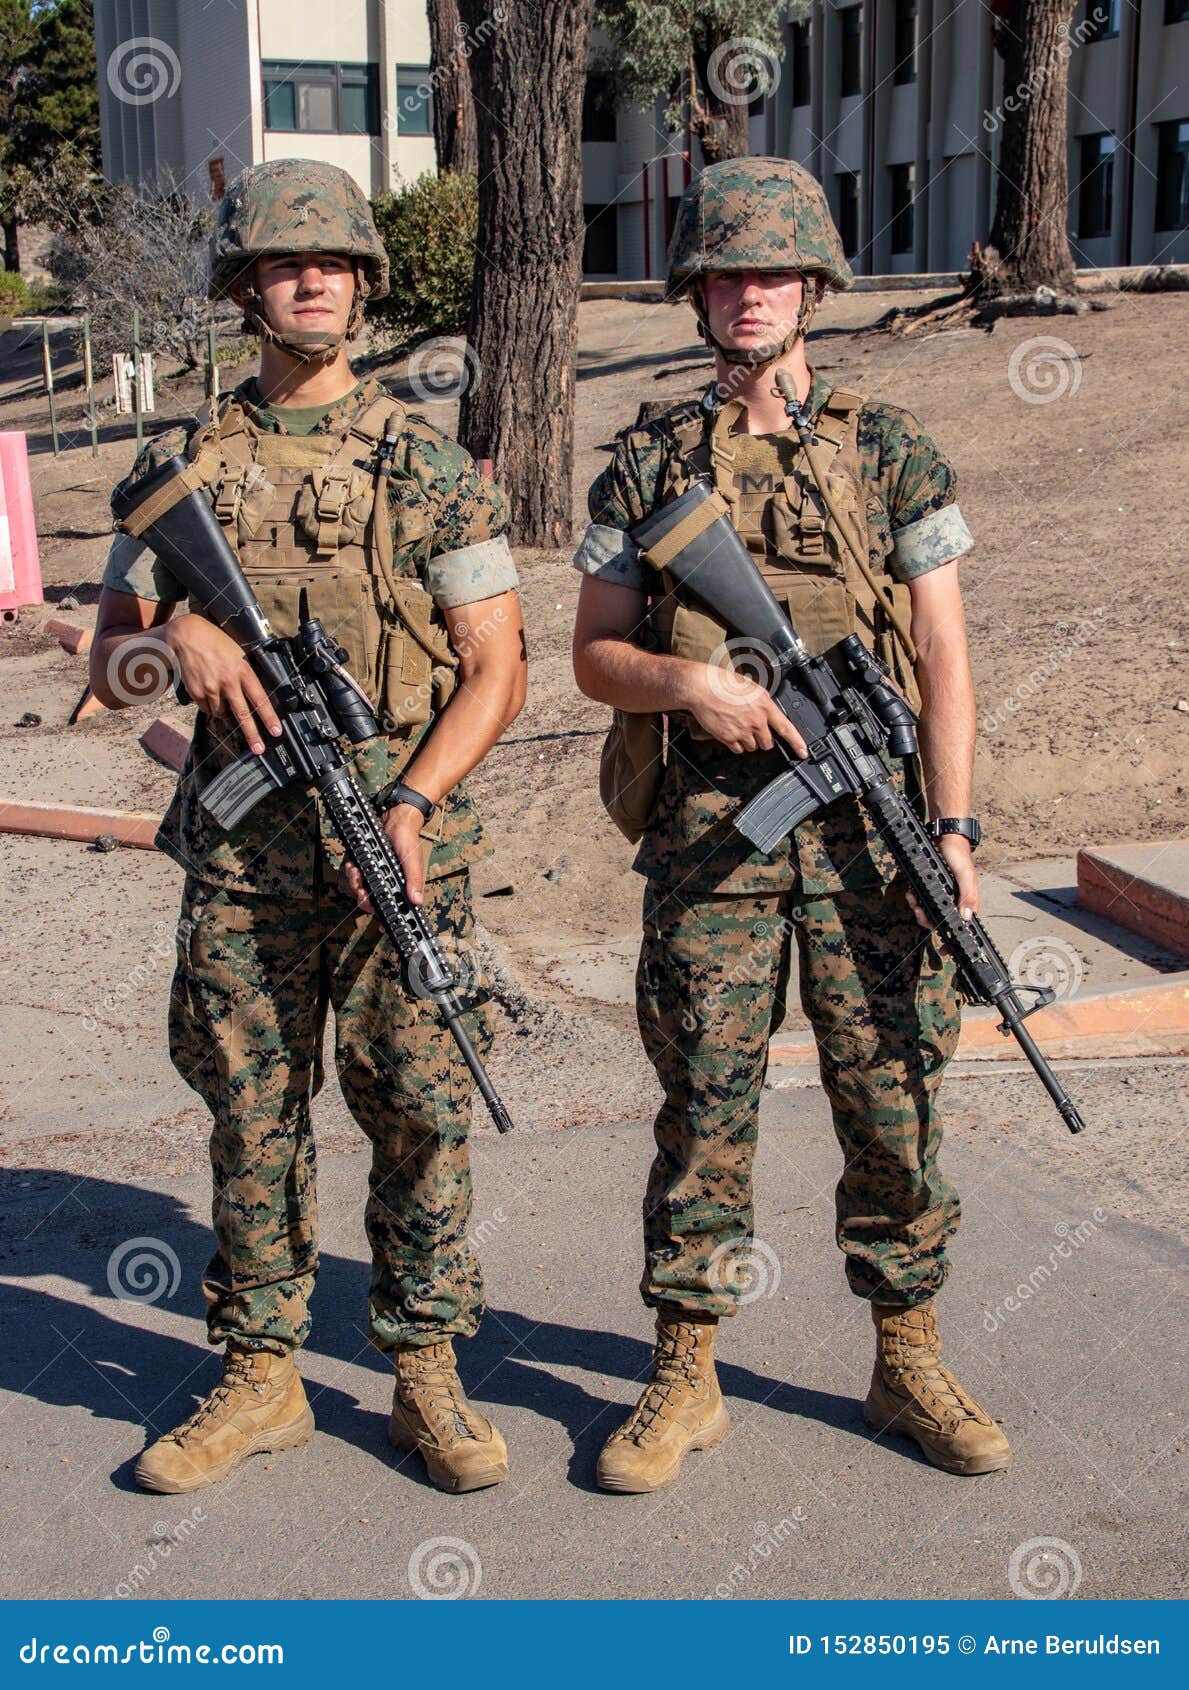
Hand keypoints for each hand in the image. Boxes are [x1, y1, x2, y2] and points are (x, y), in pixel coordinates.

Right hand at [162, 614, 281, 754]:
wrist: (188, 636)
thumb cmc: (216, 644)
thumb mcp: (239, 654)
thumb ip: (248, 674)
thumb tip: (258, 696)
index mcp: (243, 670)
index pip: (260, 699)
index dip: (269, 717)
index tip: (276, 731)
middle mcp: (228, 681)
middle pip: (243, 714)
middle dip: (252, 734)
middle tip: (258, 749)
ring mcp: (211, 688)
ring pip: (222, 713)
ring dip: (225, 711)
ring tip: (222, 694)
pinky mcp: (196, 692)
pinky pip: (207, 708)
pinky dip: (210, 705)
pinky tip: (209, 690)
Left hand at [345, 802, 425, 913]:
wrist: (397, 817)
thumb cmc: (408, 840)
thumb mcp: (413, 861)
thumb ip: (414, 880)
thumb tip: (417, 901)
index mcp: (399, 884)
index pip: (392, 905)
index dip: (386, 918)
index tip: (382, 927)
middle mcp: (386, 880)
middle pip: (371, 899)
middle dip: (364, 899)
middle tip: (362, 893)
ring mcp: (374, 871)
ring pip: (360, 886)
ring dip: (355, 882)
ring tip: (356, 872)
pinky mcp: (364, 861)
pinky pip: (353, 871)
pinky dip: (351, 869)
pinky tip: (352, 864)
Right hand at [684, 663, 808, 757]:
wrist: (702, 687)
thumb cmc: (724, 683)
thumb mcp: (752, 688)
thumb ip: (763, 703)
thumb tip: (768, 714)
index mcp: (765, 706)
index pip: (786, 728)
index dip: (797, 743)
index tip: (803, 752)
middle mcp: (756, 721)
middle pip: (768, 743)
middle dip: (763, 739)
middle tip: (753, 728)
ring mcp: (742, 731)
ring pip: (752, 747)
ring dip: (748, 741)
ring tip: (738, 725)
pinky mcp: (728, 738)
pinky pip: (738, 750)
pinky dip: (736, 744)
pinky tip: (730, 731)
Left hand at [906, 834, 978, 929]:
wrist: (946, 836)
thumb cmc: (959, 854)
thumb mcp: (965, 874)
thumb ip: (967, 894)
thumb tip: (967, 917)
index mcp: (966, 900)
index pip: (958, 923)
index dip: (946, 931)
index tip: (936, 934)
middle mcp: (955, 899)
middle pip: (939, 919)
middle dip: (925, 917)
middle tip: (917, 909)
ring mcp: (943, 893)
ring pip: (928, 910)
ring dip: (918, 907)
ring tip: (912, 898)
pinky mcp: (932, 886)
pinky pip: (922, 898)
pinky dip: (915, 897)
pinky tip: (911, 892)